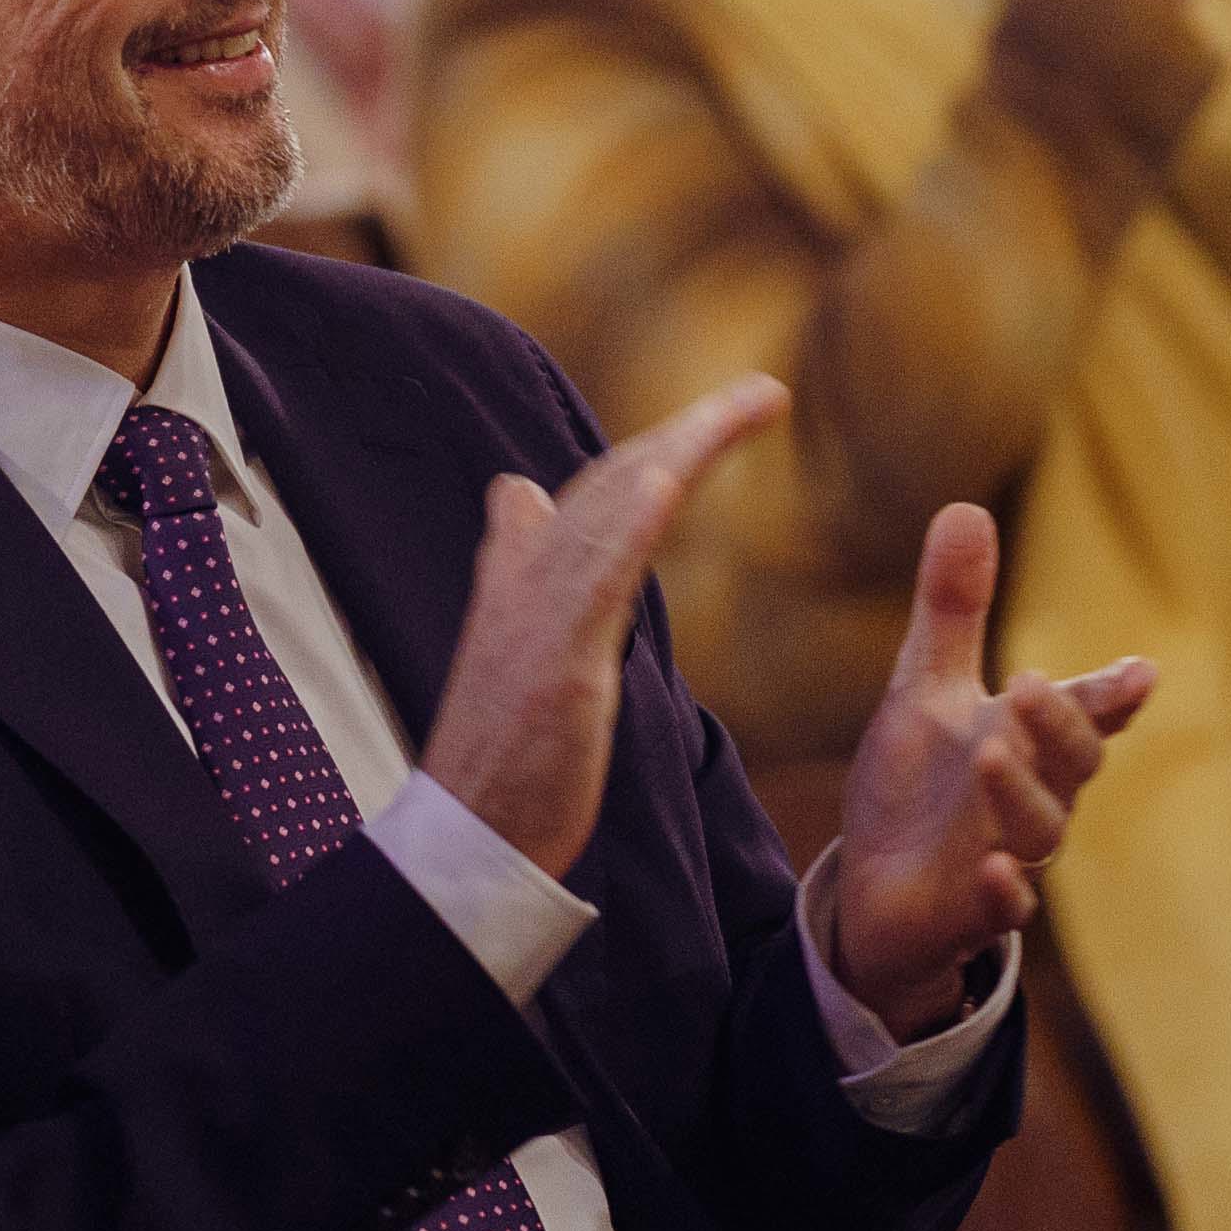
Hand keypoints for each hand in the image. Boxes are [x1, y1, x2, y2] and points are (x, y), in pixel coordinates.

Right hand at [415, 377, 786, 876]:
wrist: (466, 836)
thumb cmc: (503, 758)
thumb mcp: (523, 650)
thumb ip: (531, 573)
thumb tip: (521, 492)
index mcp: (522, 577)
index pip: (590, 491)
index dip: (652, 454)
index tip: (711, 425)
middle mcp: (524, 576)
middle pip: (616, 479)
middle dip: (691, 429)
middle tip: (764, 394)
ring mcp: (537, 613)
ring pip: (616, 503)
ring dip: (686, 445)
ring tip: (753, 404)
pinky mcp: (554, 657)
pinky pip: (597, 572)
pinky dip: (632, 518)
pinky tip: (671, 479)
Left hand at [823, 502, 1149, 1029]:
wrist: (879, 889)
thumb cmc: (919, 788)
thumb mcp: (926, 689)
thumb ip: (953, 610)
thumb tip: (965, 506)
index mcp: (1029, 742)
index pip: (1084, 712)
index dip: (1111, 694)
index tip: (1138, 672)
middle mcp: (1033, 797)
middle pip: (1073, 764)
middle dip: (1062, 726)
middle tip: (1030, 684)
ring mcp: (1009, 856)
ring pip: (1042, 831)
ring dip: (1023, 794)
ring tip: (989, 754)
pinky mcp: (974, 911)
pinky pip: (1006, 910)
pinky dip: (1006, 894)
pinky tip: (994, 873)